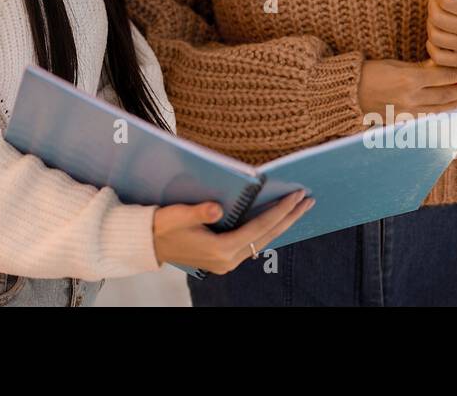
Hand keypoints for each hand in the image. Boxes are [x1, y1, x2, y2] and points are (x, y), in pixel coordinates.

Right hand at [152, 190, 313, 274]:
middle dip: (289, 217)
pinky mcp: (224, 258)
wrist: (148, 244)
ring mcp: (227, 262)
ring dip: (281, 223)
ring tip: (298, 208)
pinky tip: (275, 219)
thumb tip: (218, 208)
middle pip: (267, 236)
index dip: (280, 210)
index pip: (260, 227)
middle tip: (308, 200)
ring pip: (263, 241)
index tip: (296, 195)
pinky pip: (253, 242)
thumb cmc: (163, 226)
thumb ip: (200, 212)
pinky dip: (267, 229)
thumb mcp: (179, 215)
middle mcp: (228, 260)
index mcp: (221, 250)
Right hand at [357, 58, 456, 119]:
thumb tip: (440, 67)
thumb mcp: (395, 64)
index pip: (445, 76)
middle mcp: (411, 97)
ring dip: (455, 105)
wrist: (348, 93)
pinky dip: (439, 116)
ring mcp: (407, 112)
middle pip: (445, 95)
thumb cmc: (370, 73)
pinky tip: (446, 113)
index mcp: (410, 78)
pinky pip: (426, 119)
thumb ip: (419, 68)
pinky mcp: (402, 122)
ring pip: (439, 110)